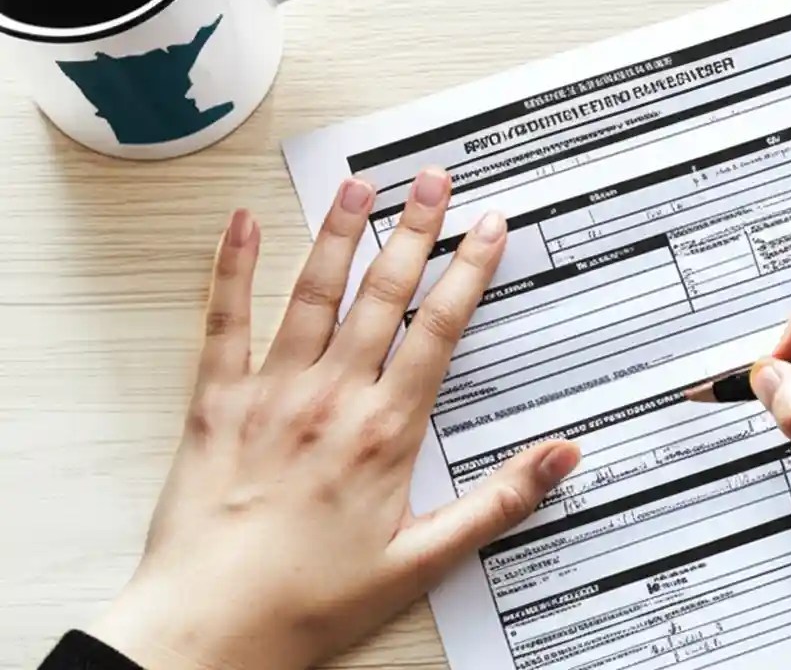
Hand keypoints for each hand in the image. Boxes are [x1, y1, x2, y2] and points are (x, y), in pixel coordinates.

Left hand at [89, 169, 580, 669]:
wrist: (212, 625)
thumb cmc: (312, 598)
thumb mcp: (424, 559)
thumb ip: (498, 501)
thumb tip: (562, 458)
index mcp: (386, 432)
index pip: (439, 329)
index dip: (469, 270)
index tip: (488, 227)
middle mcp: (332, 398)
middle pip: (383, 294)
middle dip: (415, 230)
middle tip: (433, 180)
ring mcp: (271, 392)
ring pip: (313, 293)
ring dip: (339, 233)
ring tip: (359, 185)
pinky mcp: (216, 402)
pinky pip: (224, 320)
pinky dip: (232, 268)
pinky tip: (240, 226)